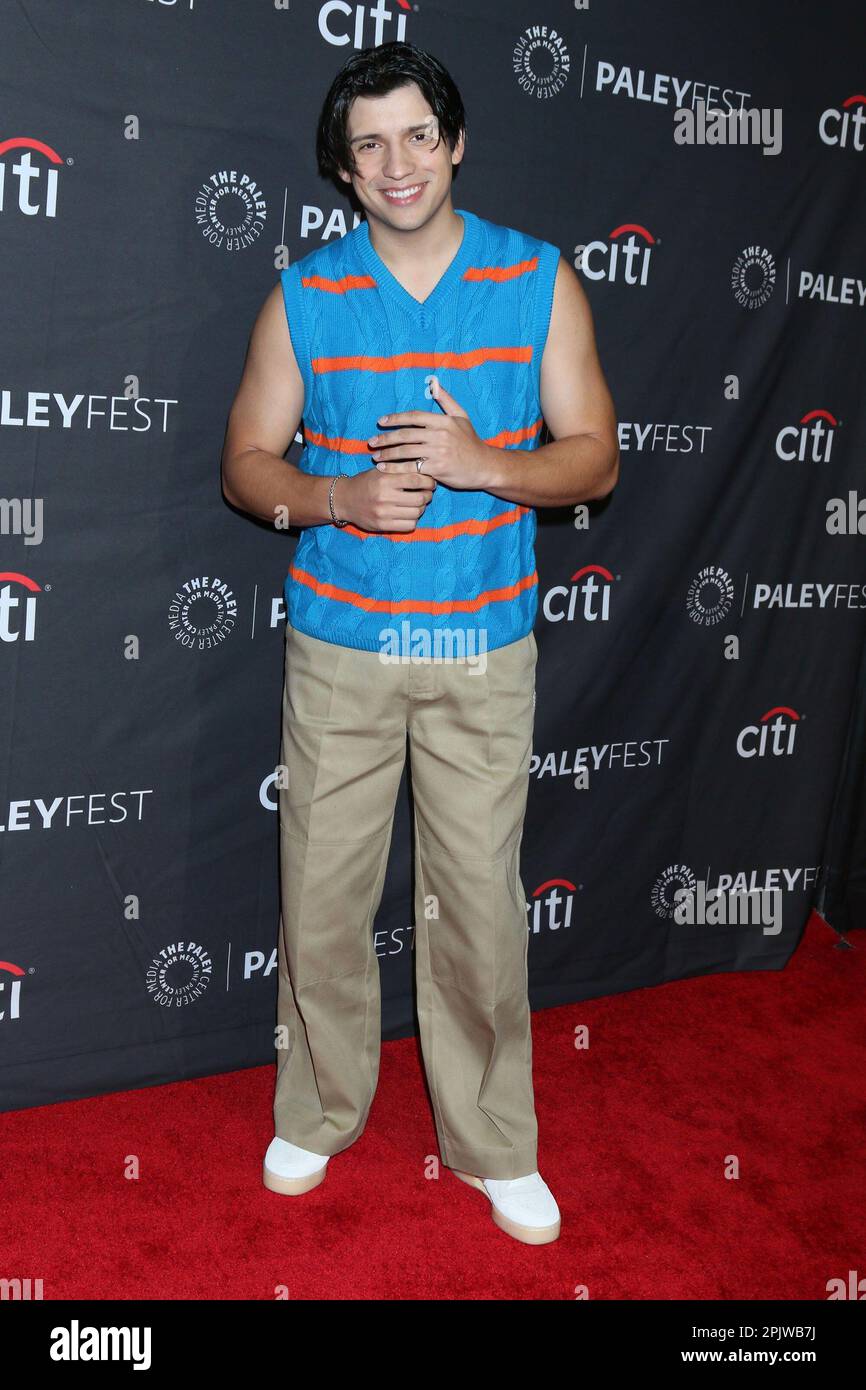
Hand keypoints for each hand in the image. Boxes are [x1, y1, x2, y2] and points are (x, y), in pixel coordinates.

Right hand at [334, 464, 435, 533]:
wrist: (344, 499)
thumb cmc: (365, 482)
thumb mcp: (380, 470)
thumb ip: (399, 469)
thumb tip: (424, 467)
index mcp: (385, 480)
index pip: (416, 480)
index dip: (428, 482)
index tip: (431, 482)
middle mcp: (384, 497)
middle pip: (419, 499)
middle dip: (428, 496)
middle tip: (427, 493)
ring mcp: (383, 513)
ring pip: (416, 513)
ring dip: (422, 508)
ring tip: (419, 503)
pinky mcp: (382, 526)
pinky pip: (409, 525)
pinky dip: (413, 519)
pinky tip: (410, 514)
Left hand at [367, 376, 495, 489]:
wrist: (485, 466)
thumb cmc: (471, 442)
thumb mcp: (462, 417)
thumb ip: (446, 400)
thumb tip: (434, 383)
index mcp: (443, 421)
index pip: (413, 417)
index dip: (395, 418)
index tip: (381, 422)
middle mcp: (439, 434)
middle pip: (405, 435)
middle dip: (385, 439)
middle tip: (371, 442)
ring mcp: (438, 452)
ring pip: (406, 451)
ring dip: (387, 454)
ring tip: (375, 457)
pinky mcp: (438, 469)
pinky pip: (411, 467)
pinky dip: (395, 468)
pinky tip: (384, 469)